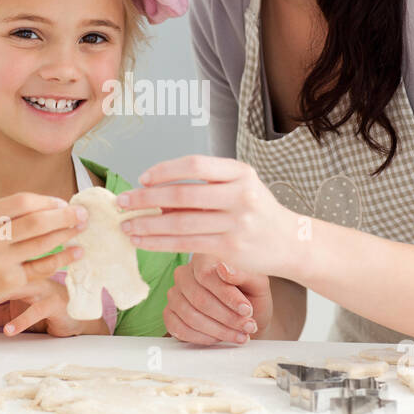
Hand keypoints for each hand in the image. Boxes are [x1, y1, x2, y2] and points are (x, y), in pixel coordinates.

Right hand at [0, 192, 85, 317]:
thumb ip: (14, 213)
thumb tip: (57, 206)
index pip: (23, 201)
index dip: (48, 201)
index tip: (63, 203)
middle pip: (37, 222)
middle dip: (65, 216)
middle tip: (83, 214)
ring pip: (42, 244)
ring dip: (67, 235)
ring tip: (82, 228)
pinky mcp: (9, 282)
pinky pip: (42, 267)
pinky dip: (63, 258)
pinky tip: (77, 252)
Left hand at [0, 276, 98, 336]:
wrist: (75, 317)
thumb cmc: (40, 310)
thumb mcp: (10, 311)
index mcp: (16, 272)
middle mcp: (27, 275)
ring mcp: (41, 287)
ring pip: (13, 289)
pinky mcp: (54, 302)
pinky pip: (35, 311)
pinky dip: (20, 321)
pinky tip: (8, 330)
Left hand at [117, 155, 298, 277]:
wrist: (291, 241)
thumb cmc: (258, 212)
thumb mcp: (239, 189)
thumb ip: (203, 190)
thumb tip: (156, 198)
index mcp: (241, 173)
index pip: (195, 165)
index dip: (165, 171)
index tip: (142, 178)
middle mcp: (240, 195)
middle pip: (182, 195)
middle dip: (146, 199)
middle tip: (122, 202)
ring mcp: (237, 223)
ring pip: (180, 223)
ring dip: (147, 225)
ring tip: (126, 226)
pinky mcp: (230, 248)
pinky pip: (186, 244)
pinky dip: (159, 242)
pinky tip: (142, 241)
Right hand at [164, 254, 272, 344]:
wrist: (245, 316)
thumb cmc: (250, 295)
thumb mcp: (257, 283)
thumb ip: (243, 274)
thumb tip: (225, 269)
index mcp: (203, 258)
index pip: (207, 274)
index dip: (227, 295)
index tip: (246, 310)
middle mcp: (184, 274)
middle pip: (199, 299)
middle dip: (227, 317)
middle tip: (247, 326)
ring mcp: (174, 294)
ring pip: (190, 316)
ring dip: (219, 330)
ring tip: (240, 335)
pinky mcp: (170, 314)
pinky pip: (180, 329)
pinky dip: (204, 338)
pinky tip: (220, 338)